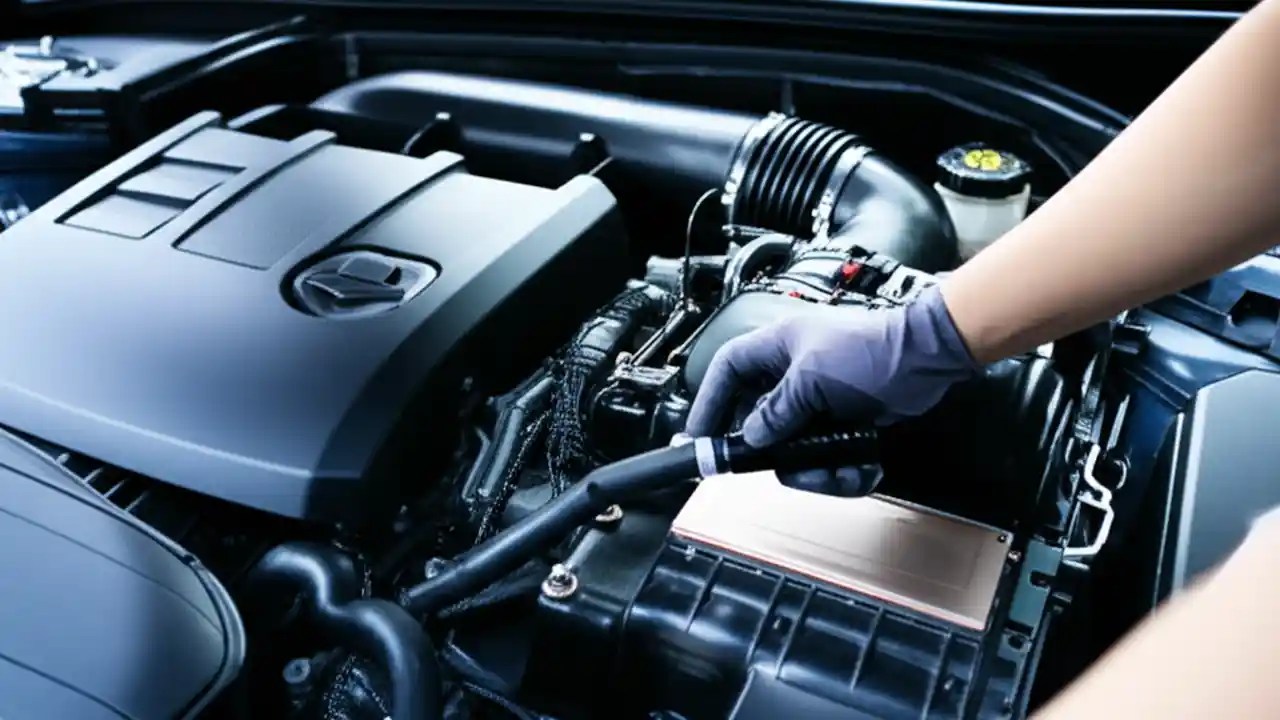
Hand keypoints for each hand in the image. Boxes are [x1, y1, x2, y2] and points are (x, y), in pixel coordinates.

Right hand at [685, 284, 979, 446]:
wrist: (927, 358)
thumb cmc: (873, 350)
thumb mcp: (813, 379)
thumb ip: (777, 411)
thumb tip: (752, 437)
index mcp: (777, 349)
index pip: (727, 373)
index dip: (709, 403)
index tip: (700, 436)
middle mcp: (792, 375)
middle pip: (759, 423)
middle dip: (775, 454)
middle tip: (785, 468)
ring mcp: (817, 401)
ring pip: (793, 449)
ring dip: (816, 471)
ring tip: (841, 471)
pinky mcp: (841, 422)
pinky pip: (825, 457)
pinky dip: (843, 470)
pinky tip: (863, 468)